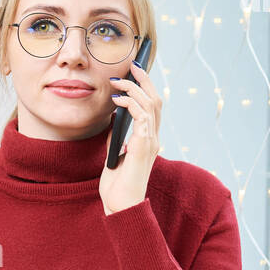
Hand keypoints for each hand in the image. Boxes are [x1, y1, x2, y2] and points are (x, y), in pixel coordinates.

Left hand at [99, 60, 161, 213]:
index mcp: (148, 138)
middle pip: (155, 99)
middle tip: (131, 65)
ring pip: (151, 103)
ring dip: (134, 88)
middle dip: (144, 79)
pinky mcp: (143, 146)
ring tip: (118, 82)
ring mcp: (150, 141)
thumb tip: (113, 116)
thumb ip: (117, 135)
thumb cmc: (117, 183)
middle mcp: (153, 137)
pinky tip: (117, 101)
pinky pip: (141, 116)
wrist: (120, 204)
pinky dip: (130, 104)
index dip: (145, 86)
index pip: (152, 105)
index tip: (133, 71)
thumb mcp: (115, 152)